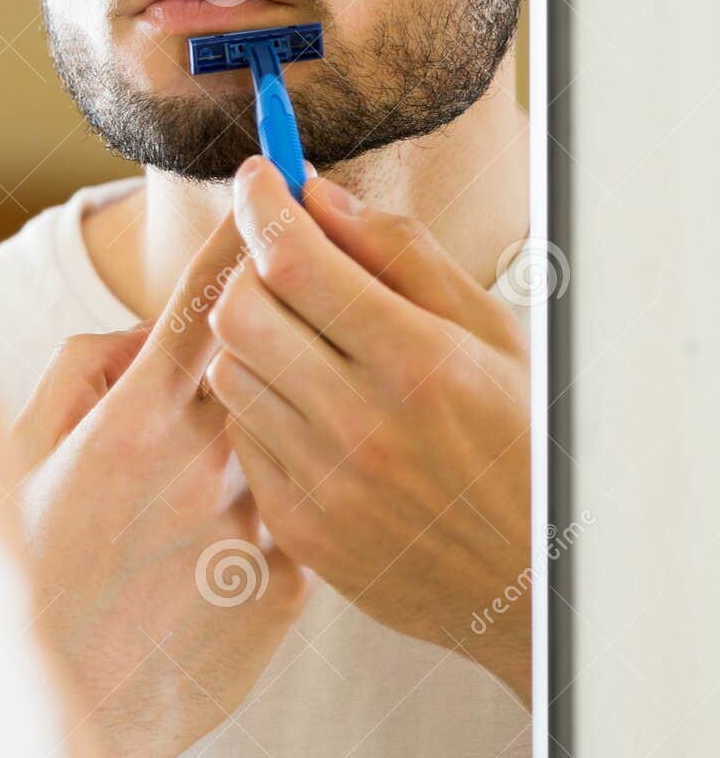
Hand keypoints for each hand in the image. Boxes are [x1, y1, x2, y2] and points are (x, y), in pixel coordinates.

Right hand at [18, 217, 307, 757]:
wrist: (59, 723)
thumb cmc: (24, 579)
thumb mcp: (17, 460)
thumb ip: (80, 375)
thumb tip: (140, 332)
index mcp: (128, 423)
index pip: (203, 305)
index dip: (240, 241)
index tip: (270, 193)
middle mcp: (197, 465)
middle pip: (268, 356)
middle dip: (279, 316)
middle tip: (285, 295)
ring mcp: (246, 527)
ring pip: (292, 432)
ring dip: (284, 413)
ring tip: (240, 438)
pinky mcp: (282, 591)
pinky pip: (297, 517)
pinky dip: (276, 506)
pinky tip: (230, 537)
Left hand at [206, 157, 530, 702]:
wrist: (528, 583)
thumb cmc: (518, 441)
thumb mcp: (489, 333)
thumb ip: (400, 254)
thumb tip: (318, 195)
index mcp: (416, 361)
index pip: (294, 259)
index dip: (263, 202)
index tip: (259, 174)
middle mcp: (360, 423)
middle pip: (240, 309)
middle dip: (254, 268)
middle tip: (287, 264)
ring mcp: (322, 482)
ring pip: (229, 369)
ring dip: (255, 339)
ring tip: (310, 344)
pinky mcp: (296, 525)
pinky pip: (240, 434)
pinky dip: (262, 404)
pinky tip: (312, 407)